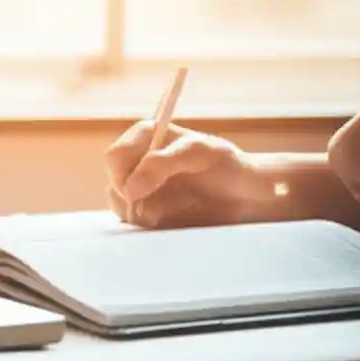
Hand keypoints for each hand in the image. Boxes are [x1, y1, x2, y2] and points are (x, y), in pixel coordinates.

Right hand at [104, 121, 269, 227]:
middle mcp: (139, 160)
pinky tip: (171, 219)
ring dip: (139, 213)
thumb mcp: (199, 154)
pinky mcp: (146, 210)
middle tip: (152, 209)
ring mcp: (140, 186)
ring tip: (172, 211)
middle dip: (128, 198)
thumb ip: (161, 164)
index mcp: (147, 136)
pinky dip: (147, 224)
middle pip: (112, 181)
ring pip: (119, 204)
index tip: (137, 194)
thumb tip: (130, 188)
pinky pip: (132, 221)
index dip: (121, 176)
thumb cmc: (227, 166)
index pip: (116, 156)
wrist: (246, 196)